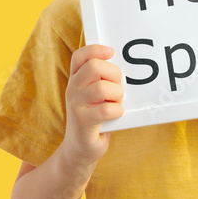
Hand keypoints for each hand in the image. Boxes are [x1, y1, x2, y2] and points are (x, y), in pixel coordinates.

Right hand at [63, 45, 123, 165]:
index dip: (96, 50)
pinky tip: (114, 115)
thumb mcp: (94, 94)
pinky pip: (107, 109)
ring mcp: (76, 105)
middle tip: (116, 88)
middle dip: (114, 75)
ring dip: (117, 95)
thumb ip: (102, 78)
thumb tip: (124, 63)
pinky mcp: (83, 122)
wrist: (80, 148)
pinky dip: (117, 111)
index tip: (111, 52)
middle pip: (95, 67)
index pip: (80, 56)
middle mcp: (73, 89)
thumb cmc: (95, 116)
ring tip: (115, 103)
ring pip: (103, 87)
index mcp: (76, 79)